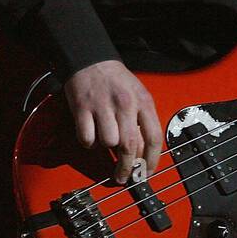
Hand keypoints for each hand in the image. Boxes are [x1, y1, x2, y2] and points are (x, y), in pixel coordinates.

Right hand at [63, 60, 162, 183]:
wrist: (92, 61)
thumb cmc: (117, 82)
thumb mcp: (138, 96)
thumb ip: (142, 122)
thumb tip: (142, 155)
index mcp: (143, 101)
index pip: (154, 137)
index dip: (151, 160)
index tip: (146, 173)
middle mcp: (125, 104)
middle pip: (130, 146)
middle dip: (127, 167)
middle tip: (123, 177)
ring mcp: (103, 106)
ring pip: (108, 143)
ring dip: (107, 147)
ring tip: (105, 139)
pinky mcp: (82, 109)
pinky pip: (87, 139)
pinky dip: (89, 142)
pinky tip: (91, 133)